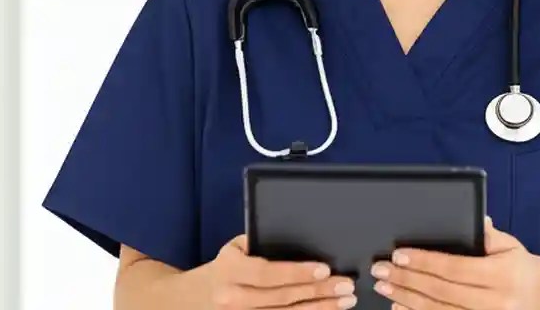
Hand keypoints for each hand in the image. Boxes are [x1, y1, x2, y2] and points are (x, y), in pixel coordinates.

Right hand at [199, 234, 356, 308]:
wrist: (193, 299)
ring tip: (345, 301)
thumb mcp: (234, 249)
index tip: (325, 268)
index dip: (297, 272)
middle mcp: (232, 299)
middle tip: (346, 285)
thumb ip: (261, 244)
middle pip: (282, 298)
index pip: (267, 273)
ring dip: (320, 309)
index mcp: (229, 271)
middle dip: (318, 291)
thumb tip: (304, 237)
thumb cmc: (224, 267)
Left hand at [370, 217, 539, 309]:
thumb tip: (475, 218)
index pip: (454, 268)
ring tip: (384, 286)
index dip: (424, 262)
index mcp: (500, 276)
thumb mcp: (510, 245)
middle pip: (440, 291)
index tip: (398, 254)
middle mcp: (493, 302)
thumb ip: (488, 234)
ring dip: (406, 298)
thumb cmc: (519, 267)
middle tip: (380, 270)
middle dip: (406, 279)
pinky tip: (400, 306)